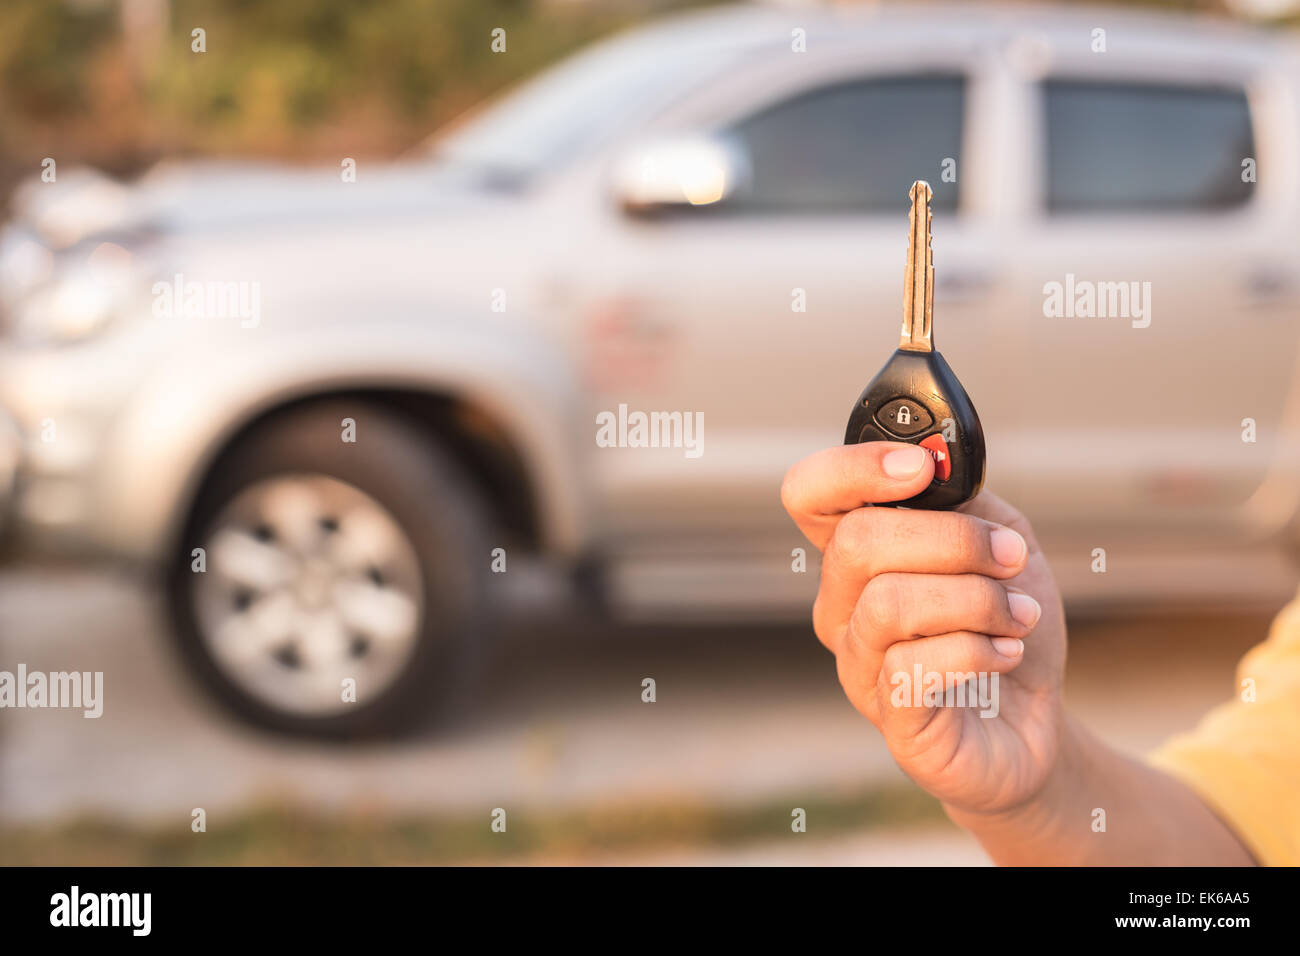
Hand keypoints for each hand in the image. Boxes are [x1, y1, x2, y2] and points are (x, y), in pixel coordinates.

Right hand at [781, 441, 1066, 815]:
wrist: (1035, 717)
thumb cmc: (1007, 624)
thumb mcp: (999, 539)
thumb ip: (964, 499)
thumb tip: (937, 464)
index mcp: (859, 553)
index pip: (810, 494)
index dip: (851, 470)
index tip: (919, 467)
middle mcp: (842, 607)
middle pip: (857, 541)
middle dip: (953, 541)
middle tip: (1010, 556)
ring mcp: (859, 665)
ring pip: (889, 602)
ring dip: (976, 600)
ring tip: (1020, 615)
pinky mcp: (891, 719)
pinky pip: (914, 666)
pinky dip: (978, 650)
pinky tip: (1008, 652)